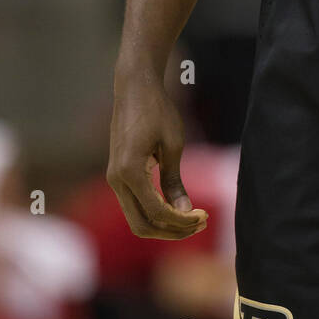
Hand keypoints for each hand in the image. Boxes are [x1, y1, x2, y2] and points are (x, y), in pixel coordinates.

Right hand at [107, 73, 207, 238]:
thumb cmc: (157, 110)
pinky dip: (155, 212)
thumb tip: (185, 213)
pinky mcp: (118, 175)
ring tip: (192, 219)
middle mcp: (116, 180)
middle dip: (172, 231)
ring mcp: (114, 179)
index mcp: (130, 171)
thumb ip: (174, 181)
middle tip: (200, 224)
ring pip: (136, 219)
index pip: (156, 212)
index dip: (181, 221)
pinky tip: (177, 207)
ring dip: (163, 225)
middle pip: (142, 225)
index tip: (204, 217)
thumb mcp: (172, 144)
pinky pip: (135, 205)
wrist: (134, 88)